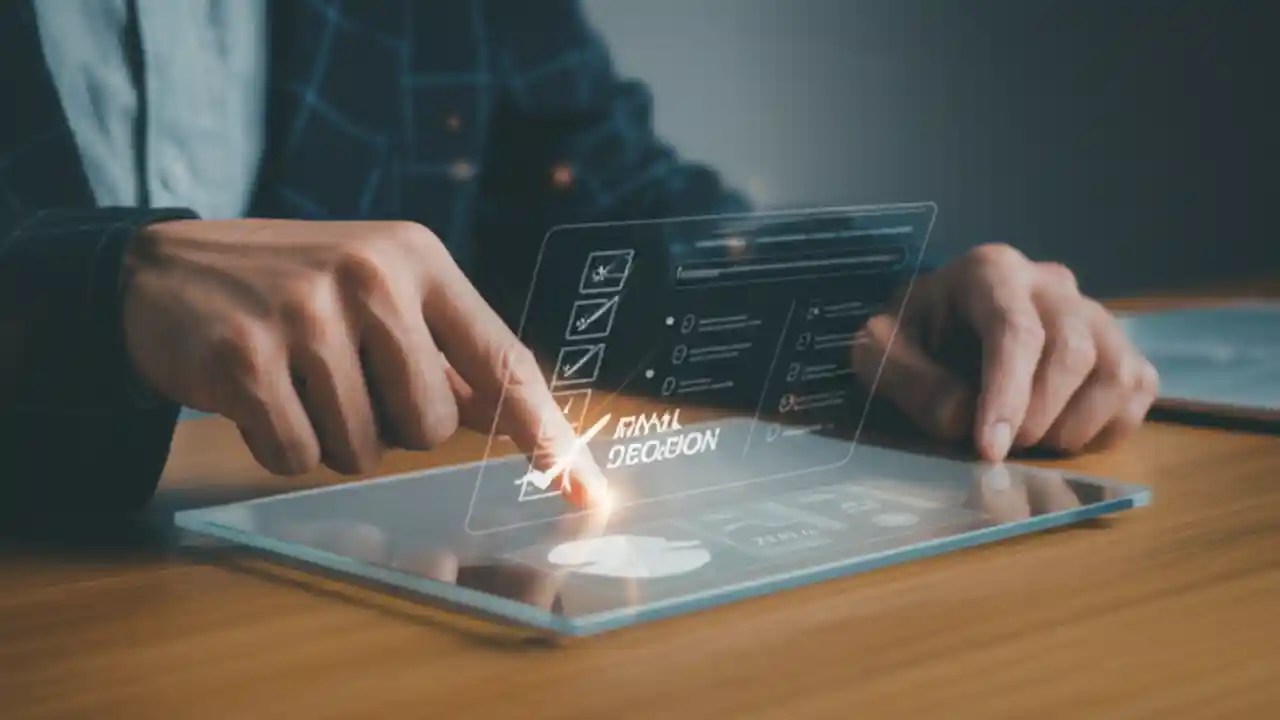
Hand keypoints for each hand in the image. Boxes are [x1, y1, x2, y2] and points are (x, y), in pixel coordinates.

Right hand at [123, 219, 605, 504]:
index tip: (586, 493)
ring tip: (296, 380)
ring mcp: (306, 313)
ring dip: (333, 438)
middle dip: (392, 427)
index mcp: (420, 260)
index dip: (547, 436)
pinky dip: (280, 446)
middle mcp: (372, 276)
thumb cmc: (294, 290)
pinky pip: (298, 457)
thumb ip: (447, 353)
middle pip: (432, 425)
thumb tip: (516, 418)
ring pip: (365, 450)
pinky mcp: (245, 356)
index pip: (503, 362)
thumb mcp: (379, 295)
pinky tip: (258, 397)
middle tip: (341, 380)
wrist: (164, 270)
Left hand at [851, 244, 1157, 459]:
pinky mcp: (1120, 346)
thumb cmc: (912, 338)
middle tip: (1000, 448)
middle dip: (1036, 414)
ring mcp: (1093, 313)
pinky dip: (1108, 426)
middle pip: (1072, 350)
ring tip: (1029, 440)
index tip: (990, 449)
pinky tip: (1063, 434)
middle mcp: (1051, 283)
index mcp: (990, 271)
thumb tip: (962, 419)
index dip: (1006, 395)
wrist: (939, 330)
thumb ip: (911, 382)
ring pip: (1116, 370)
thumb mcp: (882, 354)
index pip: (1014, 331)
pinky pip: (1139, 387)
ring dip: (1074, 425)